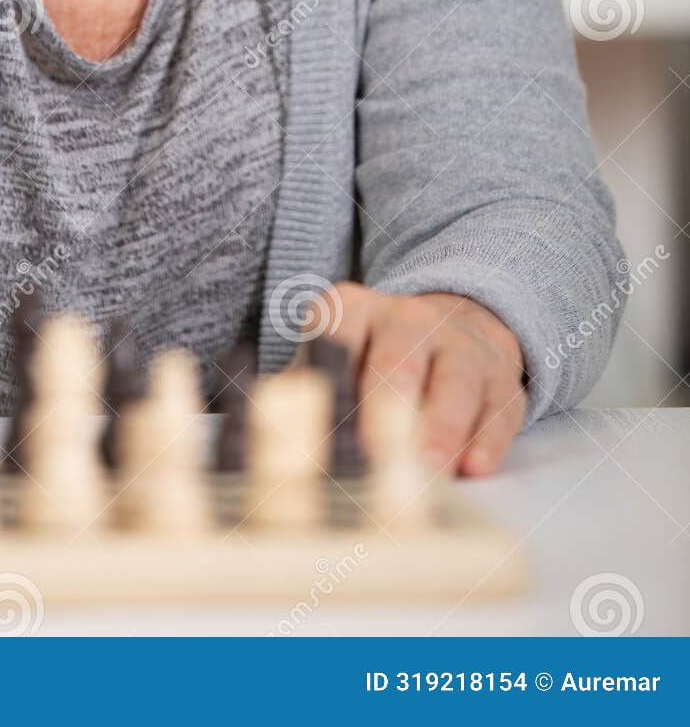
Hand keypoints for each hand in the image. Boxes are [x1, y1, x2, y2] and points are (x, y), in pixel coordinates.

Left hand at [309, 282, 527, 476]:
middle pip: (395, 363)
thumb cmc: (376, 357)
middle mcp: (407, 319)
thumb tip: (279, 444)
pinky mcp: (500, 378)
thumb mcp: (335, 357)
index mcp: (352, 310)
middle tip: (377, 454)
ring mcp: (459, 345)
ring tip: (428, 469)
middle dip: (386, 410)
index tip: (321, 433)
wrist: (457, 321)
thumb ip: (308, 393)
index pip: (334, 342)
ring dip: (439, 429)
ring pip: (451, 384)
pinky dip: (485, 440)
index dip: (328, 388)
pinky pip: (496, 409)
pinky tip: (473, 467)